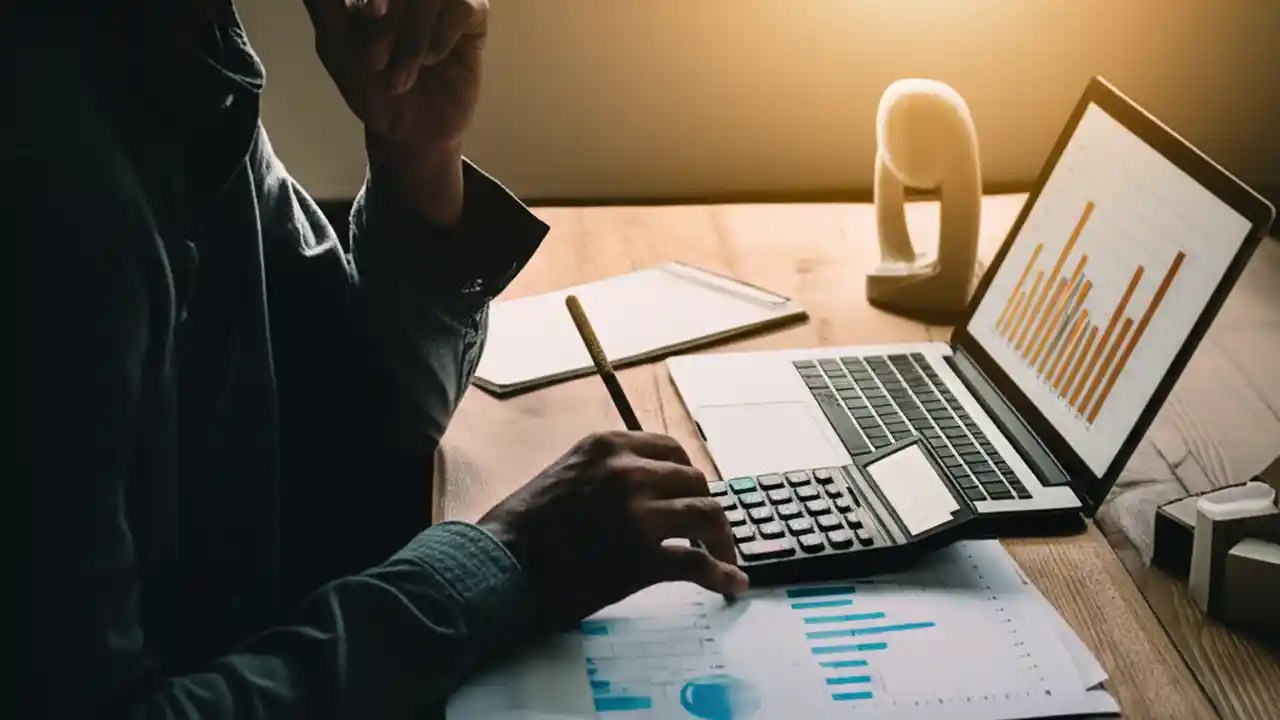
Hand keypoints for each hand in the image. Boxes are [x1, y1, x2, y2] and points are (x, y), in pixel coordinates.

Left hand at [305, 0, 489, 223]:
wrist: (410, 130)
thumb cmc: (370, 87)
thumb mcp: (336, 47)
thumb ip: (324, 5)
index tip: (370, 15)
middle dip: (390, 24)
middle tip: (377, 61)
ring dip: (413, 39)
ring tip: (402, 77)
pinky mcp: (472, 15)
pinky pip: (463, 7)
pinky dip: (442, 36)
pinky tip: (432, 61)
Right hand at [479, 431, 748, 628]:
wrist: (497, 565)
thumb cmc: (522, 526)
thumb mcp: (565, 474)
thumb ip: (606, 474)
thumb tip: (642, 493)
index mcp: (608, 446)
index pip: (671, 451)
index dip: (688, 477)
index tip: (692, 496)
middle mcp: (629, 471)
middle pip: (696, 482)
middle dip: (707, 507)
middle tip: (709, 532)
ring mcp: (639, 513)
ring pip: (706, 515)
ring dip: (721, 539)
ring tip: (724, 557)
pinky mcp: (642, 556)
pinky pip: (698, 562)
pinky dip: (722, 574)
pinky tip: (732, 584)